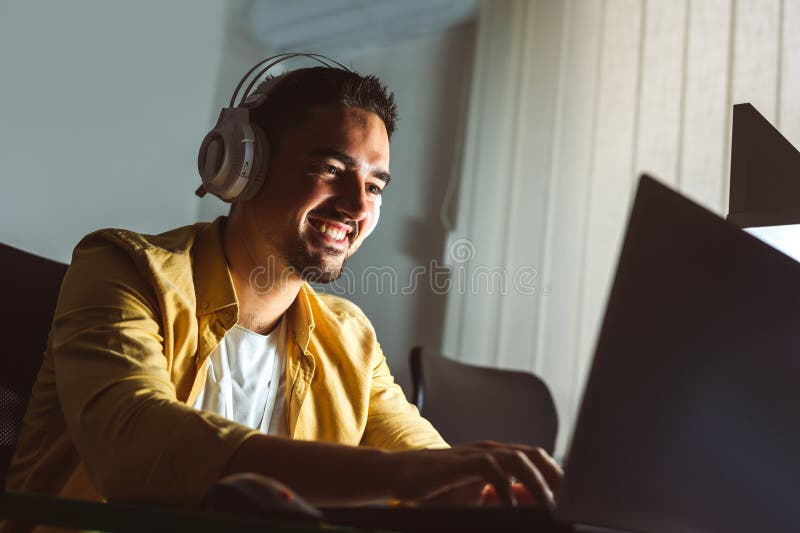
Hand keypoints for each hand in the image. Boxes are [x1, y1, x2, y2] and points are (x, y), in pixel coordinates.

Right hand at [386, 441, 562, 508]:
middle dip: (554, 476)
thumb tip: (533, 505)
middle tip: (569, 501)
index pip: (535, 459)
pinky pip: (491, 469)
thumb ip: (505, 497)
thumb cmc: (438, 488)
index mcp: (497, 456)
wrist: (400, 476)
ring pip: (517, 458)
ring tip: (548, 504)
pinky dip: (505, 487)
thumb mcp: (477, 496)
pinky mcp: (461, 461)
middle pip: (533, 455)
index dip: (556, 475)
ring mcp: (476, 453)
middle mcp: (490, 450)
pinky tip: (511, 505)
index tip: (573, 497)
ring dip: (536, 482)